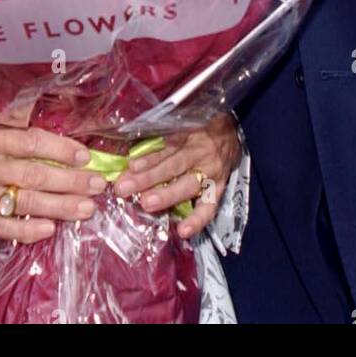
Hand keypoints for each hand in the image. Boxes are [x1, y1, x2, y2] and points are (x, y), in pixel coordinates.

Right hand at [0, 123, 106, 243]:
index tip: (85, 154)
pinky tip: (50, 230)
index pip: (29, 142)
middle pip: (35, 175)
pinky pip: (2, 228)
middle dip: (71, 181)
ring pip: (25, 202)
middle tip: (98, 185)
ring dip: (60, 207)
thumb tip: (37, 128)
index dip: (61, 148)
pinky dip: (27, 230)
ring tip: (87, 208)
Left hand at [113, 115, 241, 240]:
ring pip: (188, 185)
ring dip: (167, 195)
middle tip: (125, 188)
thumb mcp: (181, 125)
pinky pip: (209, 207)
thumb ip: (158, 138)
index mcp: (188, 134)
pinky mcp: (219, 188)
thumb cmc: (198, 130)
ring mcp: (211, 172)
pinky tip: (183, 231)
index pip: (166, 146)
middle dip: (148, 178)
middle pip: (173, 165)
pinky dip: (197, 220)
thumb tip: (127, 153)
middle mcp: (200, 152)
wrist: (230, 134)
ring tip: (147, 204)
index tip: (129, 166)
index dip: (147, 156)